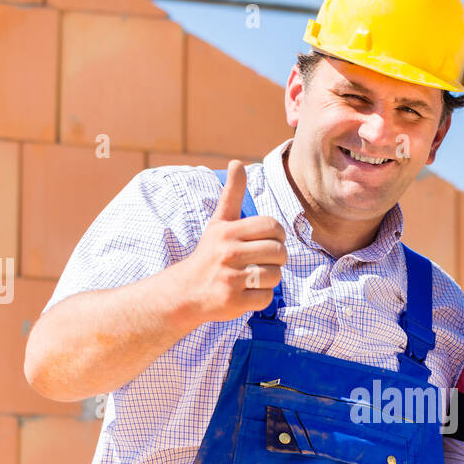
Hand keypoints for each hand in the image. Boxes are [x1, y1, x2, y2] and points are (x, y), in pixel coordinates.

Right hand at [178, 160, 286, 322]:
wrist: (185, 291)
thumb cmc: (209, 254)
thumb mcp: (219, 223)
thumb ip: (232, 194)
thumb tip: (237, 162)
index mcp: (228, 231)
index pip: (273, 227)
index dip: (277, 236)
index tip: (267, 242)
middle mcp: (228, 253)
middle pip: (279, 252)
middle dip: (276, 259)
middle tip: (262, 261)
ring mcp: (231, 278)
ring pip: (275, 276)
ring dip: (269, 279)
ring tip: (253, 277)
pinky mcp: (233, 301)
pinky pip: (266, 298)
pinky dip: (261, 297)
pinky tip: (246, 293)